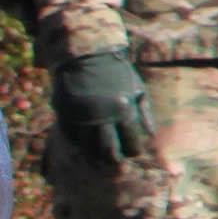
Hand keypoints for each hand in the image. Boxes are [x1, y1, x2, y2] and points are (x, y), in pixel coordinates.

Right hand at [51, 47, 149, 163]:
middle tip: (118, 161)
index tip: (135, 151)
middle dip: (115, 160)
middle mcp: (102, 117)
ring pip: (88, 149)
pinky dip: (80, 145)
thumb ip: (146, 113)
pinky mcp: (66, 115)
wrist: (87, 57)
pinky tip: (87, 146)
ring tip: (102, 157)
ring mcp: (82, 117)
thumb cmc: (117, 74)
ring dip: (96, 156)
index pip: (131, 142)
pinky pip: (72, 138)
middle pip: (108, 151)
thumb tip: (151, 135)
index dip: (134, 151)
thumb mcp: (138, 89)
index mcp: (123, 110)